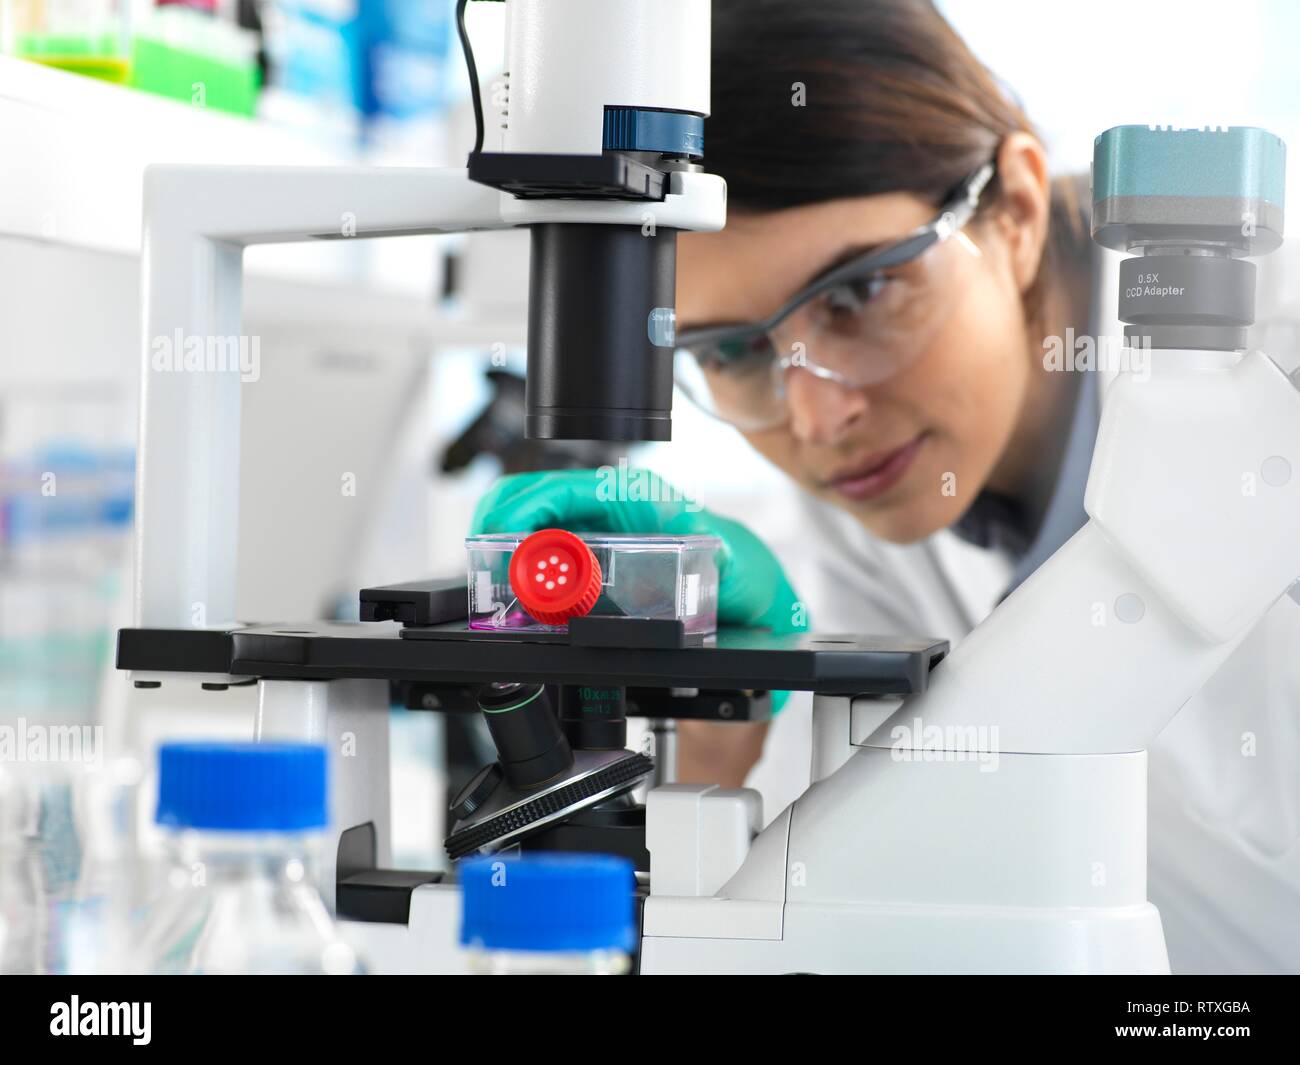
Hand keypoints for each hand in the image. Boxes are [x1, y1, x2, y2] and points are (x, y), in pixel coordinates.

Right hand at [470, 468, 807, 634]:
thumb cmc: (742, 573)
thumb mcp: (732, 564)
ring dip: (506, 551)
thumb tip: (703, 551)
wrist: (751, 602)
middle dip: (500, 524)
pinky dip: (524, 576)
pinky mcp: (593, 564)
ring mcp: (598, 537)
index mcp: (637, 499)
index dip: (526, 507)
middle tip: (482, 563)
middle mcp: (611, 511)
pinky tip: (520, 599)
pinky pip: (545, 560)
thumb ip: (718, 557)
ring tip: (496, 584)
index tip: (502, 535)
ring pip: (533, 529)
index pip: (565, 487)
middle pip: (535, 501)